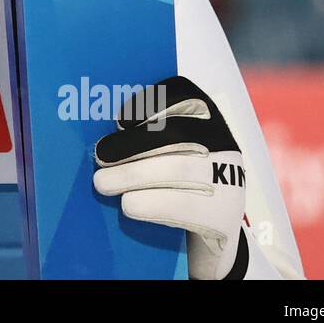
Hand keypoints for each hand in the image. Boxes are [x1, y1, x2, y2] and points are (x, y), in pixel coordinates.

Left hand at [92, 76, 249, 279]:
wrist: (210, 226)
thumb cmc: (175, 177)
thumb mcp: (165, 148)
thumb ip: (141, 133)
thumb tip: (95, 128)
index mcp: (205, 116)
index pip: (183, 96)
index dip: (151, 104)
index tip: (120, 120)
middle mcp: (222, 143)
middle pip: (177, 136)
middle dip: (133, 145)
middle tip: (99, 157)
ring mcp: (229, 179)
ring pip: (179, 170)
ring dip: (134, 175)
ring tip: (102, 183)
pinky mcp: (224, 215)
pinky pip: (187, 207)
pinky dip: (153, 205)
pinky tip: (129, 205)